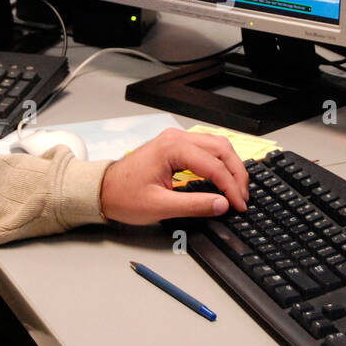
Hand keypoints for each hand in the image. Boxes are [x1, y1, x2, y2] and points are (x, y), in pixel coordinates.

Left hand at [98, 128, 248, 224]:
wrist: (102, 190)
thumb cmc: (124, 196)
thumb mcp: (160, 207)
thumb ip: (195, 206)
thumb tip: (222, 205)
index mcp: (172, 148)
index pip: (214, 166)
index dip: (231, 187)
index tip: (239, 205)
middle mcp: (176, 138)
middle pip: (221, 148)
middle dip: (237, 173)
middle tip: (243, 197)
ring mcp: (176, 139)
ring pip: (217, 145)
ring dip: (231, 166)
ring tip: (237, 189)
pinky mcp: (175, 146)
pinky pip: (206, 148)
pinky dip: (220, 162)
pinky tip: (224, 178)